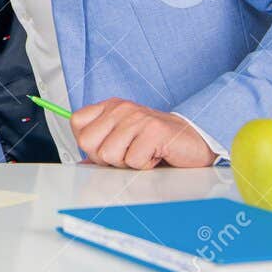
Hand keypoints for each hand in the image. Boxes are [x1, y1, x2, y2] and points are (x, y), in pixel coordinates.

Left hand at [70, 98, 216, 169]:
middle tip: (128, 153)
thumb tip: (81, 164)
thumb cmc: (158, 142)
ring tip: (144, 152)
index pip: (76, 123)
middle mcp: (121, 108)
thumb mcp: (124, 141)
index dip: (88, 143)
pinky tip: (156, 154)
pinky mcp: (153, 131)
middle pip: (88, 142)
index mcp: (111, 106)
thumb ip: (102, 148)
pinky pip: (133, 160)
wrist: (194, 140)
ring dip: (127, 163)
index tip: (107, 147)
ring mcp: (137, 117)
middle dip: (106, 158)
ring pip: (109, 154)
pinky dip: (145, 165)